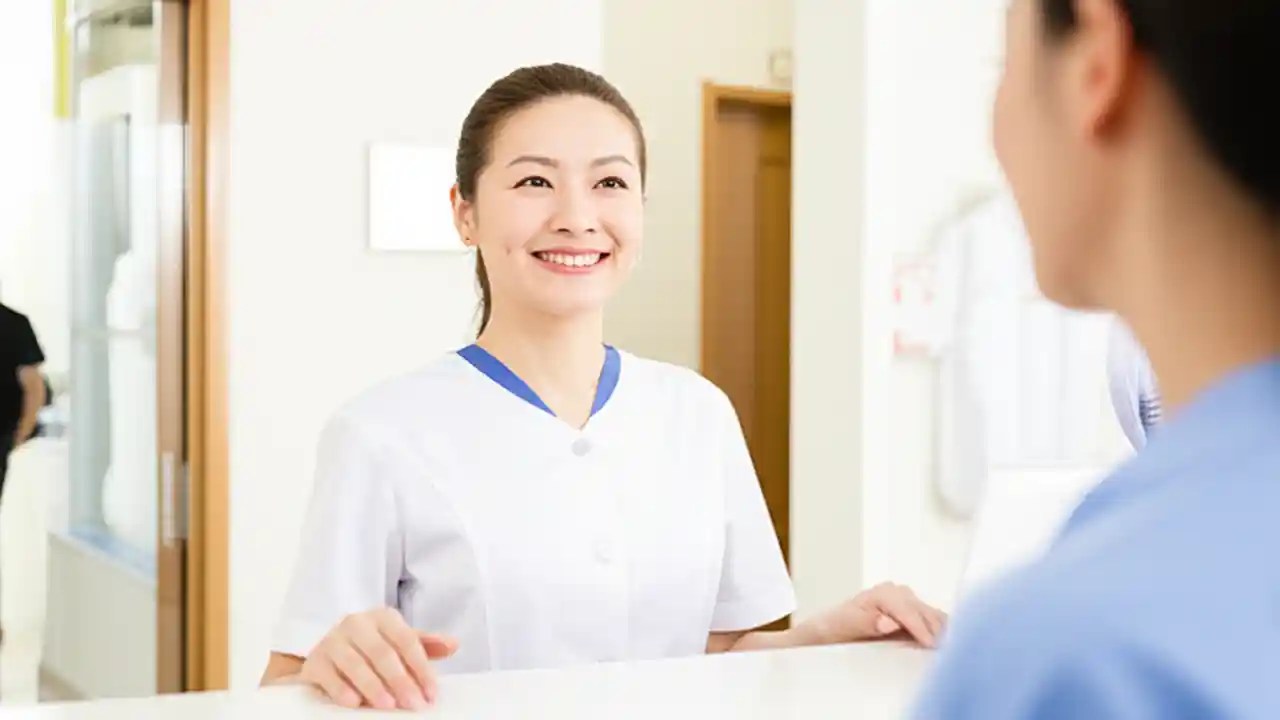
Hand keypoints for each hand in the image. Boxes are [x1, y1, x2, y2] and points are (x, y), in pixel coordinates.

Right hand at [299, 607, 457, 709]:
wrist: (327, 655)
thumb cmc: (371, 648)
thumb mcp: (398, 642)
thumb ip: (425, 644)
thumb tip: (454, 644)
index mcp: (383, 617)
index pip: (407, 641)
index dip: (421, 668)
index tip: (431, 693)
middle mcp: (357, 623)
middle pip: (382, 652)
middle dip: (400, 680)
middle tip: (414, 704)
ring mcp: (333, 640)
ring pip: (355, 663)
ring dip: (373, 686)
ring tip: (388, 705)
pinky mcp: (315, 660)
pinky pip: (329, 675)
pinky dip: (342, 689)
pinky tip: (355, 703)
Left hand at [813, 582, 947, 648]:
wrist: (829, 628)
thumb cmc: (835, 628)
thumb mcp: (844, 626)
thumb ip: (867, 622)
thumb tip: (888, 622)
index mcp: (882, 594)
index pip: (908, 610)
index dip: (921, 628)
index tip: (932, 645)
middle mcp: (896, 592)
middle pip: (925, 612)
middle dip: (938, 631)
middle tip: (949, 653)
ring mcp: (906, 600)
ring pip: (932, 614)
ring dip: (943, 631)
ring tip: (953, 651)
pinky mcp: (912, 610)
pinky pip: (932, 619)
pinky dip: (941, 630)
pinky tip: (949, 644)